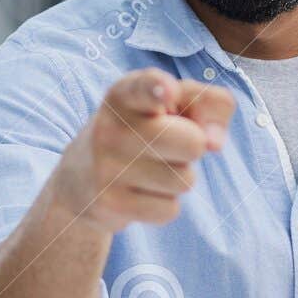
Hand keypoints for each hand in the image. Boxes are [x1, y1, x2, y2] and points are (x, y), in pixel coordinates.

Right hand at [48, 67, 235, 232]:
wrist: (82, 181)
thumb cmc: (142, 133)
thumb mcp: (171, 106)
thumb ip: (209, 104)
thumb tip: (216, 143)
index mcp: (124, 95)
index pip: (144, 86)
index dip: (159, 87)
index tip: (168, 91)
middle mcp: (111, 127)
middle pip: (193, 142)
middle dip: (192, 147)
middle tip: (167, 145)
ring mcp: (108, 167)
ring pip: (184, 180)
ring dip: (178, 178)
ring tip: (149, 169)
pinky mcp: (111, 203)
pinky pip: (170, 210)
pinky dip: (164, 204)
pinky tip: (139, 192)